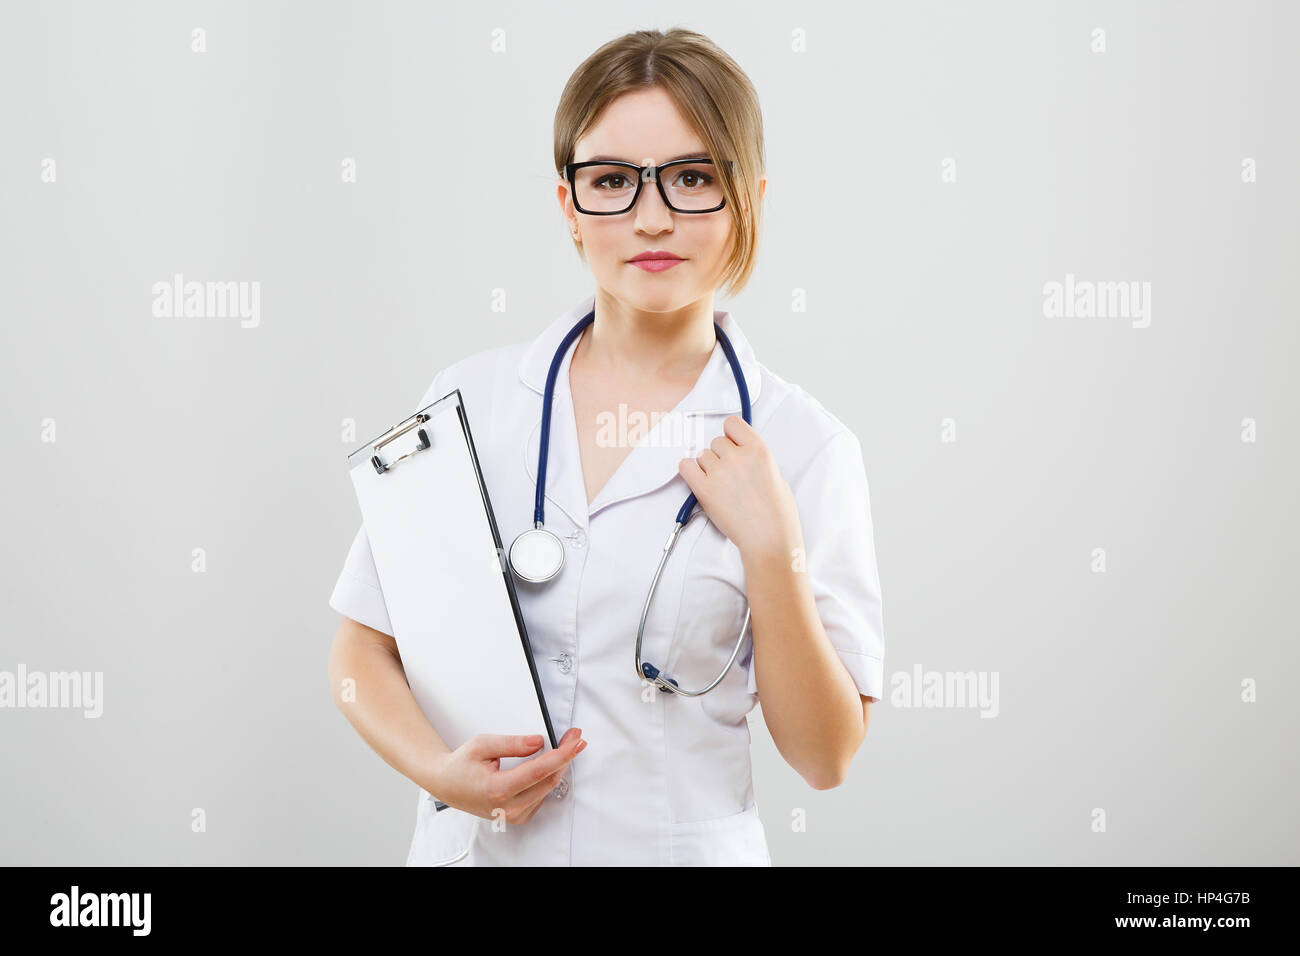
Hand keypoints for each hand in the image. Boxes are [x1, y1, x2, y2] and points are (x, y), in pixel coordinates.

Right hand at [428, 727, 585, 823]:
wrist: (447, 784)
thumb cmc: (462, 764)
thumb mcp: (482, 745)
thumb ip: (512, 743)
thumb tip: (539, 742)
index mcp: (497, 789)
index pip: (539, 770)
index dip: (562, 755)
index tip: (576, 742)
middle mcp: (508, 807)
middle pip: (548, 780)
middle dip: (565, 756)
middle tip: (574, 737)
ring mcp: (513, 815)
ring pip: (548, 788)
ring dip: (559, 766)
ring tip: (564, 746)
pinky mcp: (518, 817)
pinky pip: (541, 796)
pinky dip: (548, 778)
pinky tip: (549, 764)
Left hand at [678, 415, 800, 558]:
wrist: (769, 538)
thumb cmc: (777, 512)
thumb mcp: (775, 474)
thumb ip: (755, 459)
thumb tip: (741, 454)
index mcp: (758, 449)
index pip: (732, 424)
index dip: (731, 435)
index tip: (732, 444)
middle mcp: (737, 457)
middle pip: (716, 441)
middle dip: (720, 454)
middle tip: (729, 473)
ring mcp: (719, 472)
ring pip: (701, 455)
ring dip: (707, 466)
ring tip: (720, 484)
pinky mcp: (704, 490)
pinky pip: (685, 467)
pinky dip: (690, 471)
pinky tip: (699, 480)